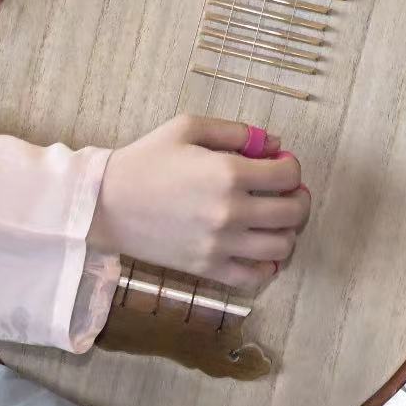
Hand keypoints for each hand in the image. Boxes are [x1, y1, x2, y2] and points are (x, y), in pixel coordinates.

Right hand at [89, 114, 310, 292]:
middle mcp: (231, 212)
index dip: (290, 167)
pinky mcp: (208, 268)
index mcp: (228, 173)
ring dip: (287, 232)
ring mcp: (221, 245)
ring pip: (282, 247)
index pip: (288, 175)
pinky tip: (260, 251)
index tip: (280, 165)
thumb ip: (234, 132)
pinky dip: (267, 266)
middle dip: (298, 199)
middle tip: (287, 193)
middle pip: (293, 213)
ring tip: (273, 221)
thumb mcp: (187, 128)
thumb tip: (274, 145)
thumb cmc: (146, 160)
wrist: (107, 204)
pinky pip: (255, 277)